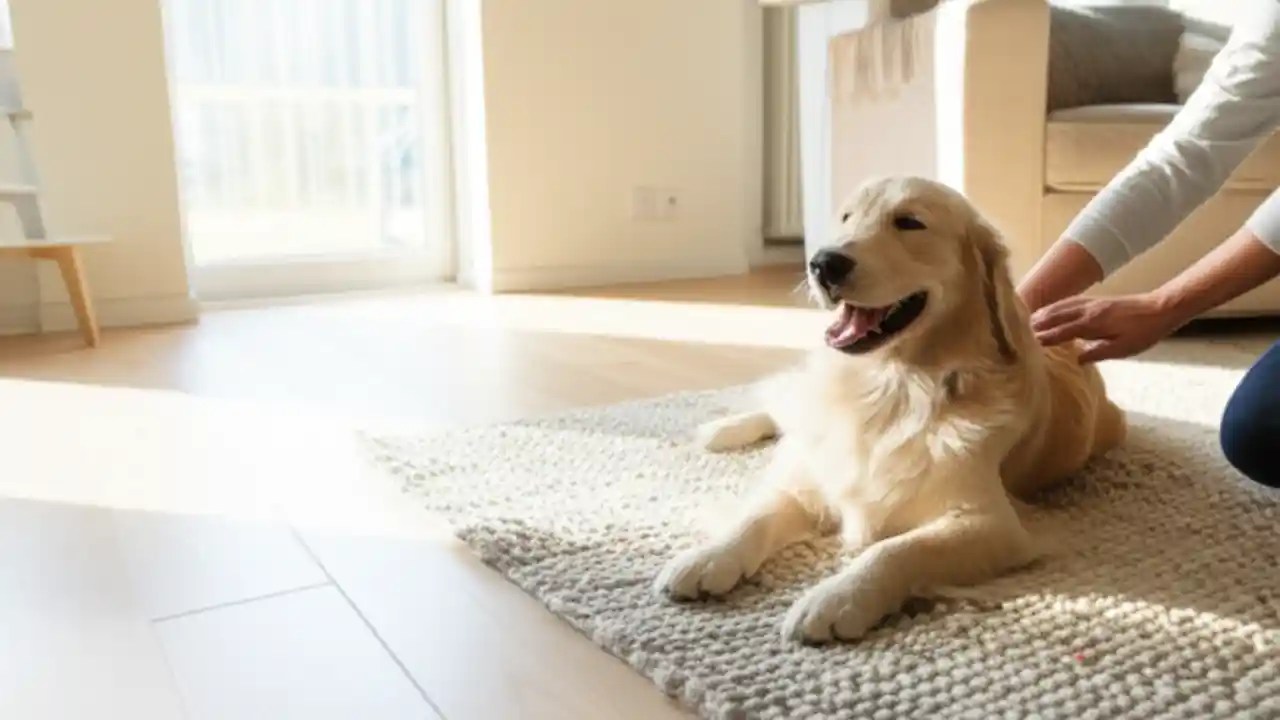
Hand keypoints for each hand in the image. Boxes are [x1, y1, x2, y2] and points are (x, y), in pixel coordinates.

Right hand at [1030, 293, 1182, 362]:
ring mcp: (1090, 302)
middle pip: (1054, 316)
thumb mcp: (1122, 349)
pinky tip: (1049, 311)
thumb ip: (1097, 352)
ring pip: (1059, 307)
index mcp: (1092, 324)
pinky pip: (1067, 302)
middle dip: (1035, 324)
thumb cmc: (1143, 332)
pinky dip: (1054, 307)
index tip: (1026, 346)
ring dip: (1042, 314)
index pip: (1060, 331)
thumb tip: (1076, 357)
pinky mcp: (1095, 299)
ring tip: (1027, 322)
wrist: (1161, 308)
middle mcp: (1086, 310)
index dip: (1042, 339)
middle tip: (1017, 334)